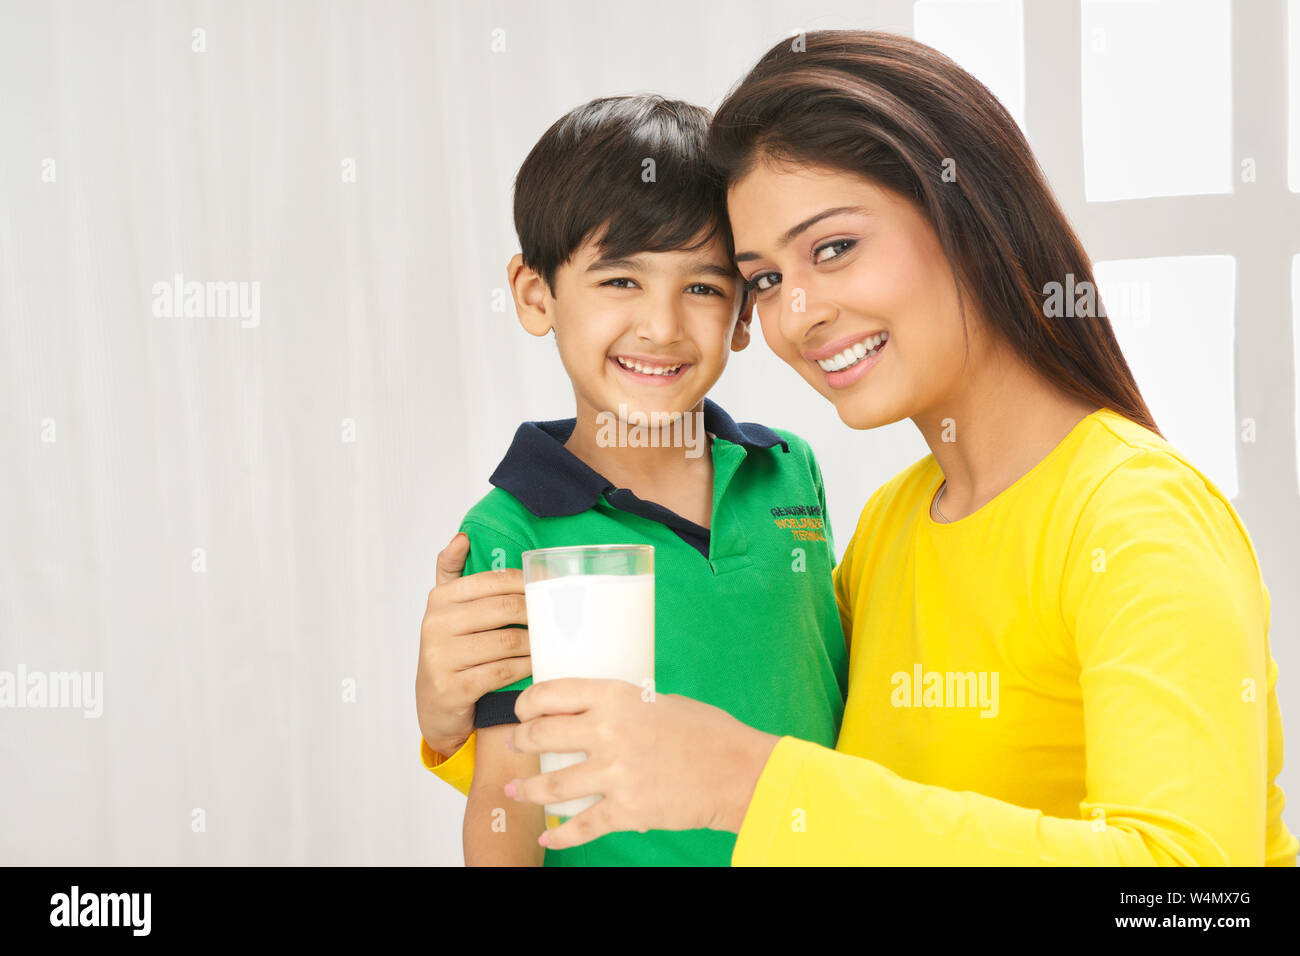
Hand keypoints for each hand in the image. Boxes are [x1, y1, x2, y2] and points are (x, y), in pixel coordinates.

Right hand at [415, 533, 531, 756]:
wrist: (435, 706)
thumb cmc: (451, 651)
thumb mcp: (447, 611)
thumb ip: (452, 573)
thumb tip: (462, 537)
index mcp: (439, 599)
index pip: (493, 580)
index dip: (526, 584)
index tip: (547, 589)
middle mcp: (435, 624)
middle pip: (504, 609)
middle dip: (536, 614)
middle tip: (557, 618)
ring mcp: (441, 657)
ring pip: (507, 642)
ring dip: (535, 643)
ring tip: (550, 642)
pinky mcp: (453, 687)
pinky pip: (503, 670)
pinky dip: (525, 667)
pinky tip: (536, 665)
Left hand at [506, 678, 779, 849]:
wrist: (737, 771)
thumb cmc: (706, 732)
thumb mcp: (660, 703)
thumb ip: (623, 709)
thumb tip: (594, 717)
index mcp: (616, 698)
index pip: (552, 693)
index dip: (528, 702)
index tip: (521, 710)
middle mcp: (607, 733)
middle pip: (542, 735)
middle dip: (521, 741)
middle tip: (515, 744)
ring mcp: (614, 774)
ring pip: (550, 785)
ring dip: (526, 790)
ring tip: (513, 791)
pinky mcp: (625, 810)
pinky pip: (580, 826)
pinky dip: (560, 836)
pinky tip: (547, 839)